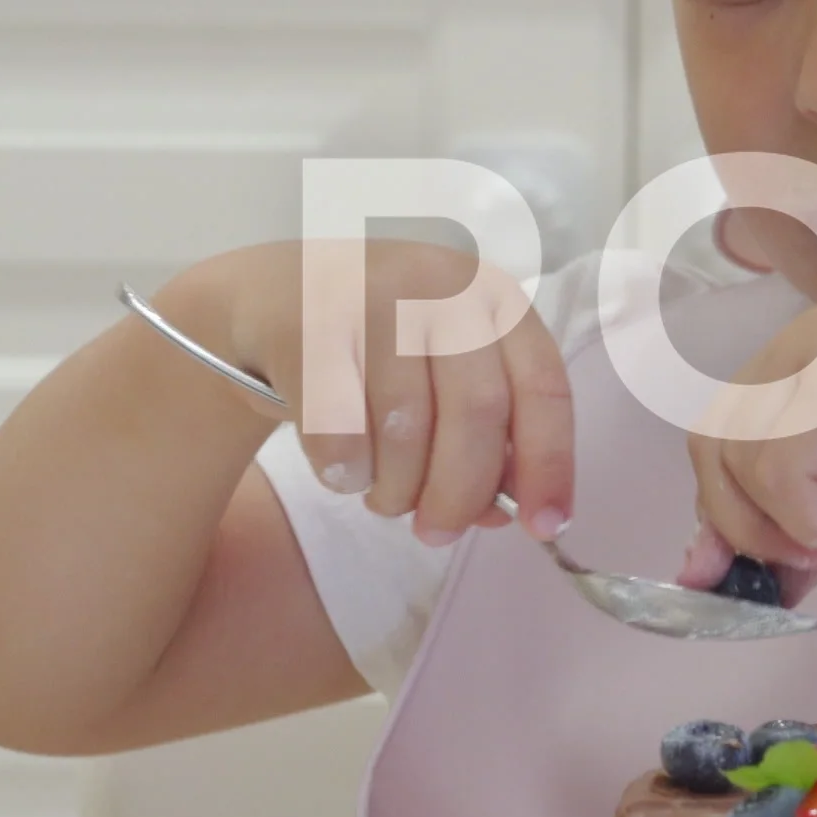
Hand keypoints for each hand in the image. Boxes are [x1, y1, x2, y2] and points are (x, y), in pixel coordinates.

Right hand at [161, 238, 573, 544]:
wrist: (266, 297)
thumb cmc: (374, 350)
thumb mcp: (441, 375)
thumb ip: (485, 438)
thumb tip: (503, 514)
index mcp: (493, 298)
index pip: (543, 386)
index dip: (550, 464)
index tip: (546, 528)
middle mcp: (441, 283)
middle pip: (477, 412)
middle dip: (460, 493)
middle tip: (437, 534)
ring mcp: (373, 294)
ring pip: (405, 427)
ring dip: (396, 489)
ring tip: (384, 497)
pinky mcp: (307, 321)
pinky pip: (338, 431)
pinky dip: (344, 473)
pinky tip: (341, 470)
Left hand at [681, 298, 816, 589]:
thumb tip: (765, 596)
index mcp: (799, 369)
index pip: (720, 443)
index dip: (722, 512)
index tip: (732, 574)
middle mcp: (795, 352)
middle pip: (710, 450)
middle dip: (742, 523)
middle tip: (812, 554)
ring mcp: (815, 357)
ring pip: (734, 458)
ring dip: (781, 522)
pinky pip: (780, 467)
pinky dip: (809, 514)